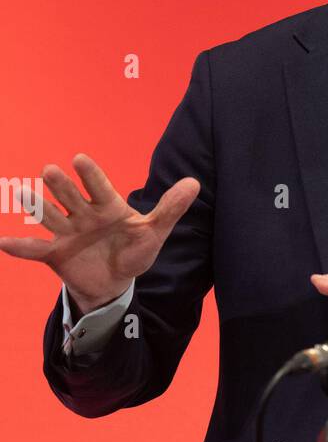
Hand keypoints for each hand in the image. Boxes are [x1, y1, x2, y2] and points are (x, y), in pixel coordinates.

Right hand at [0, 153, 199, 312]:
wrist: (114, 282)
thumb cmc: (133, 251)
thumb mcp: (154, 233)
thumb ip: (170, 209)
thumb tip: (194, 183)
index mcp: (107, 206)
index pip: (99, 187)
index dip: (90, 175)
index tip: (80, 159)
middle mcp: (83, 214)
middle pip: (71, 198)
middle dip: (61, 187)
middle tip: (51, 171)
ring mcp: (67, 232)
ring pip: (50, 217)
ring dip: (37, 207)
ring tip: (22, 194)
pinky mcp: (55, 253)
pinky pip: (35, 249)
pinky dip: (19, 247)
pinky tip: (3, 242)